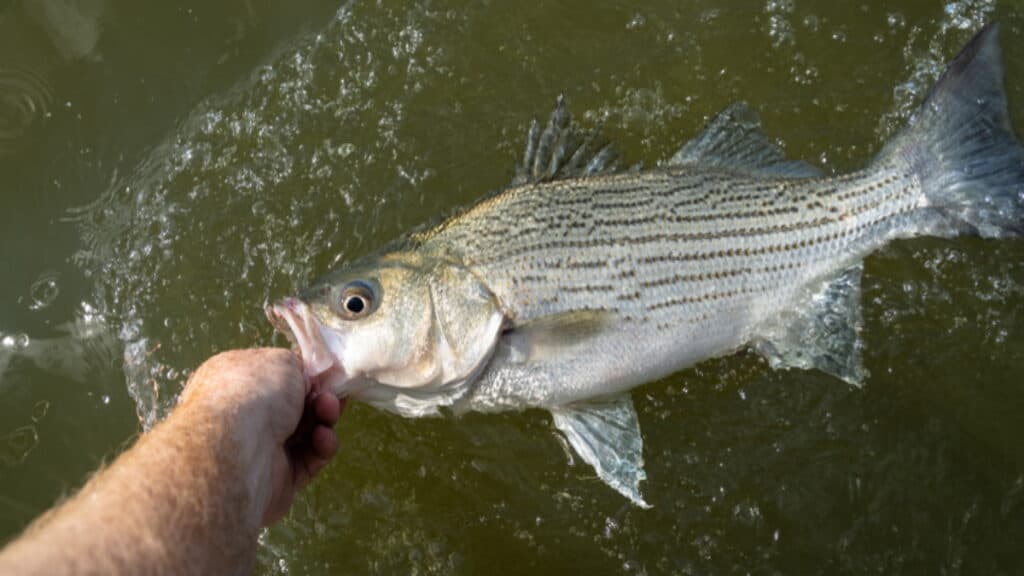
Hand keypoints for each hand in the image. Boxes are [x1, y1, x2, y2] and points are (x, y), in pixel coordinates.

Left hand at [179, 348, 342, 525]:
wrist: (235, 451)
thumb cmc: (252, 396)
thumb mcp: (281, 362)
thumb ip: (298, 368)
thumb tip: (306, 381)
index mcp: (231, 381)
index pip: (271, 376)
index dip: (301, 375)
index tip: (325, 373)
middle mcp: (241, 416)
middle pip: (292, 406)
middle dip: (317, 398)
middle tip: (331, 395)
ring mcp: (257, 449)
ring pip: (304, 433)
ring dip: (323, 420)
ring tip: (330, 411)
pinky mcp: (276, 479)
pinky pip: (308, 460)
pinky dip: (321, 447)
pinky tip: (324, 437)